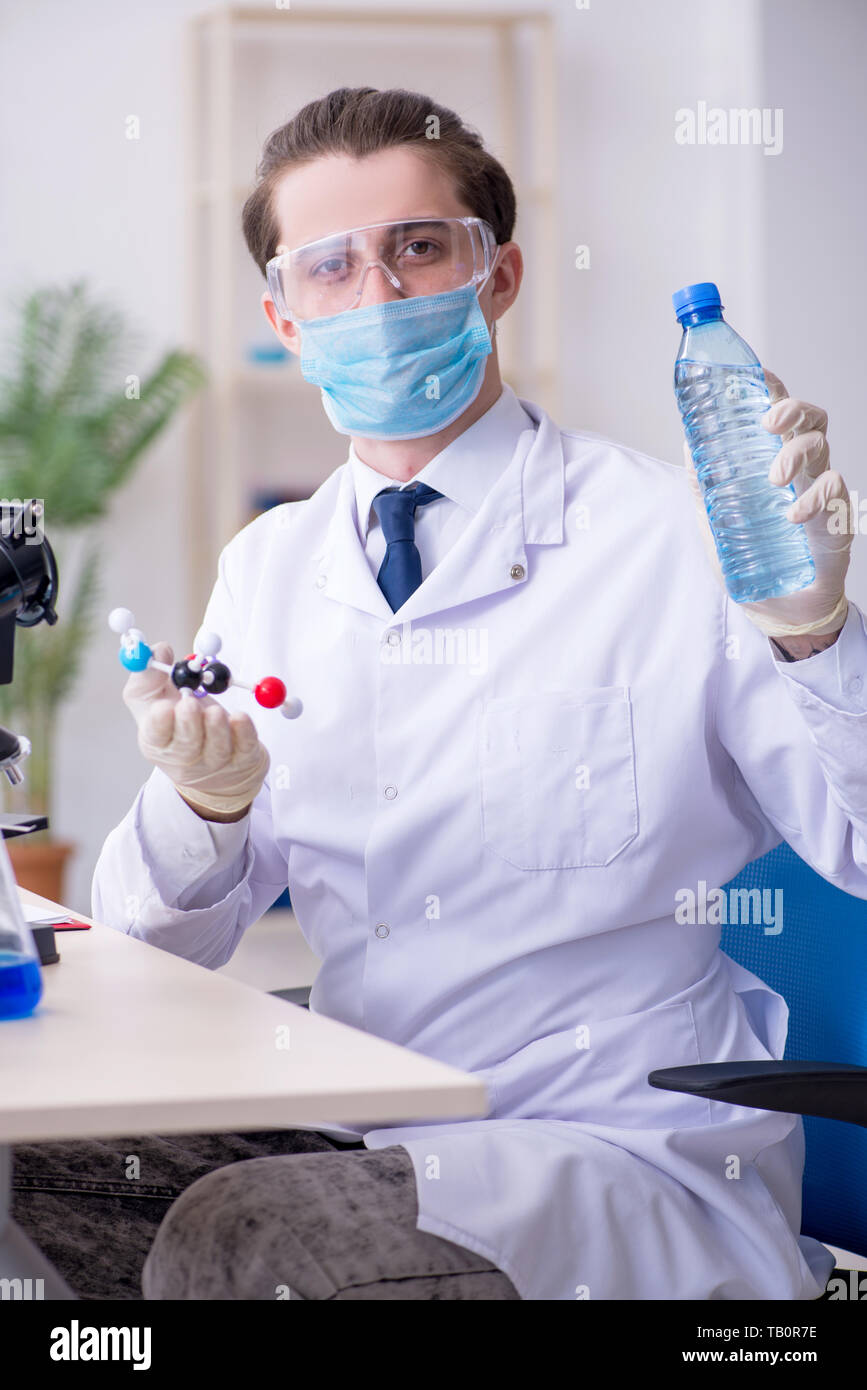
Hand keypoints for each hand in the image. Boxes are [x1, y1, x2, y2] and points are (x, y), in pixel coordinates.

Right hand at [122, 642, 269, 817]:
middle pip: (185, 746)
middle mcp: (184, 758)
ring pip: (216, 747)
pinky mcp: (243, 761)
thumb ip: (152, 675)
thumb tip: (159, 649)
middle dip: (187, 723)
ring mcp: (215, 764)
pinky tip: (240, 717)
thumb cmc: (181, 722)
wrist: (216, 760)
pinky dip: (244, 729)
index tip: (163, 705)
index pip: (155, 736)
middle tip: (190, 703)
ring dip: (216, 726)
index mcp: (158, 741)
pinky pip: (245, 745)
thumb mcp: (158, 699)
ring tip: (215, 711)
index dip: (159, 723)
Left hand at [683, 369, 850, 641]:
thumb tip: (686, 444)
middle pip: (810, 421)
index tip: (758, 375)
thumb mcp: (717, 521)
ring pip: (823, 448)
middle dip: (792, 410)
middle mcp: (804, 472)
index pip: (781, 417)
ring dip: (796, 454)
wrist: (780, 612)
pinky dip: (814, 499)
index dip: (774, 390)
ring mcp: (823, 494)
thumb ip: (704, 486)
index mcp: (777, 463)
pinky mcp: (837, 521)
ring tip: (774, 478)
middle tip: (769, 423)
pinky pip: (835, 492)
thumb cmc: (754, 562)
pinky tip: (793, 515)